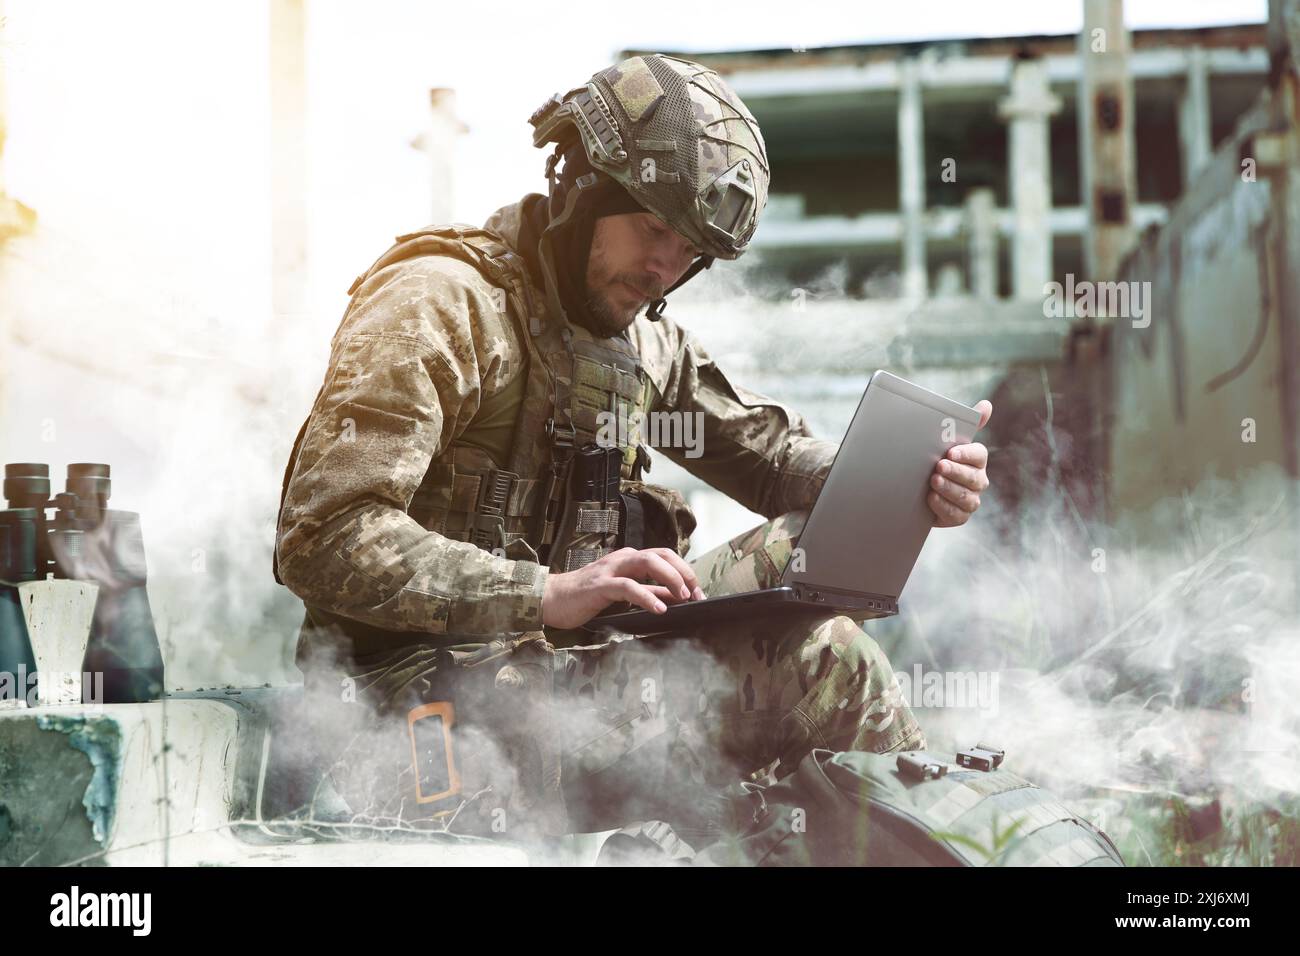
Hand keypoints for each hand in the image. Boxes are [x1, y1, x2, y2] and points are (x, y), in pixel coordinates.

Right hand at [540, 546, 705, 629]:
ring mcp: (610, 569)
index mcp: (629, 560)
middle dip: (683, 572)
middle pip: (661, 555)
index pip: (665, 556)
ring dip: (670, 578)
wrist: (551, 599)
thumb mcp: (622, 592)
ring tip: (684, 597)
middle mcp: (622, 559)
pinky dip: (646, 596)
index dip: (685, 571)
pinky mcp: (600, 585)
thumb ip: (647, 592)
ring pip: (647, 562)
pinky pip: (627, 586)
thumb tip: (674, 598)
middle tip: (697, 593)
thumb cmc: (585, 596)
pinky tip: (659, 609)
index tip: (699, 592)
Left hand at [929, 400, 991, 527]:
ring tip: (933, 481)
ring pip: (966, 497)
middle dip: (956, 472)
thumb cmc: (933, 460)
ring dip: (949, 489)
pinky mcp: (959, 516)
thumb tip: (987, 405)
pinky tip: (931, 498)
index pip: (979, 455)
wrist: (915, 489)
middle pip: (973, 477)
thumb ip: (966, 423)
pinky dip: (943, 506)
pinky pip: (956, 514)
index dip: (967, 454)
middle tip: (939, 466)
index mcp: (976, 460)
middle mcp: (977, 480)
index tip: (951, 452)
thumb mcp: (943, 441)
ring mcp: (970, 500)